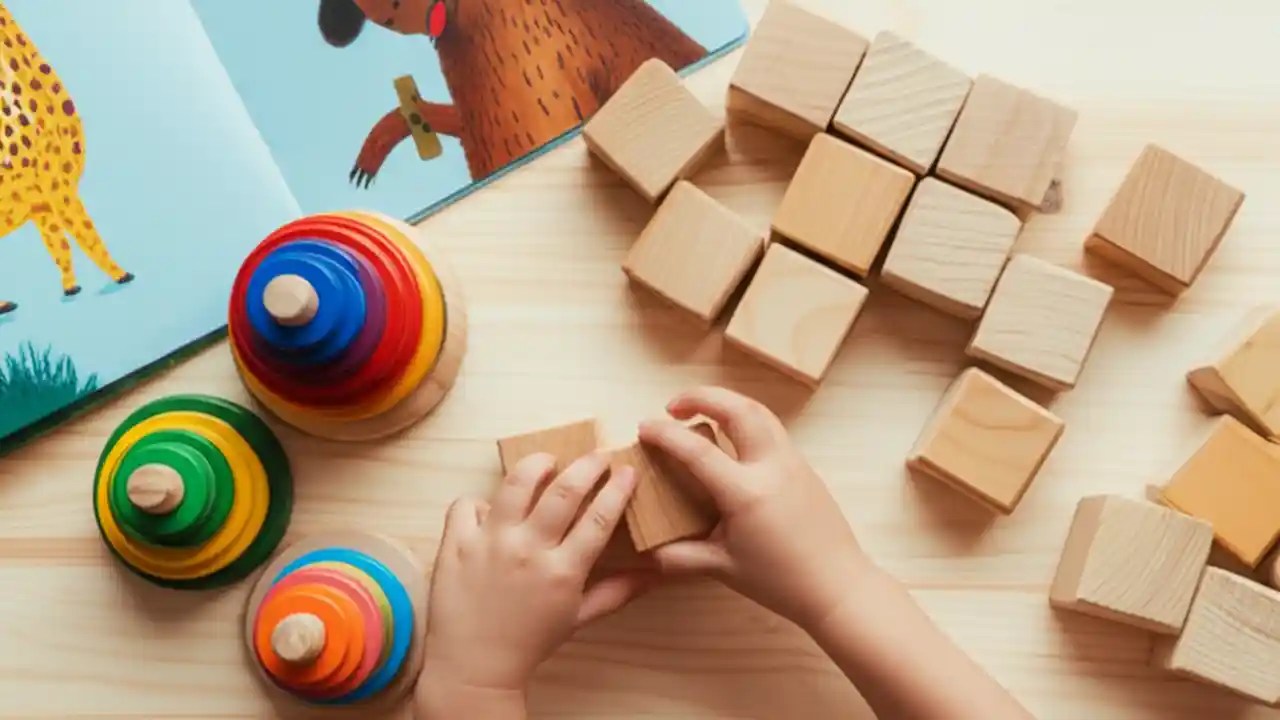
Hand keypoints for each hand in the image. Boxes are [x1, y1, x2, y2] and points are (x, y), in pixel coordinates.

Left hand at [415, 452, 650, 714]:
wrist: (474, 667)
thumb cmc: (530, 642)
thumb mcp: (578, 618)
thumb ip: (616, 592)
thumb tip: (656, 575)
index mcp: (563, 571)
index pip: (599, 518)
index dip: (617, 488)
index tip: (626, 470)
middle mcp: (528, 551)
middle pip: (564, 491)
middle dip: (587, 465)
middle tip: (597, 456)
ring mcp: (490, 543)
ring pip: (516, 484)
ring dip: (537, 465)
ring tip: (548, 463)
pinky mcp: (457, 544)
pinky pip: (467, 503)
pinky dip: (480, 500)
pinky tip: (492, 509)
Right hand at [638, 387, 871, 630]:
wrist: (838, 587)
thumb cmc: (781, 581)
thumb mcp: (724, 569)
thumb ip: (681, 556)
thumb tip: (647, 552)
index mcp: (747, 492)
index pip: (698, 450)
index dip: (665, 434)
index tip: (643, 428)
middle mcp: (772, 467)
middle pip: (737, 409)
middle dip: (701, 396)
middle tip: (672, 406)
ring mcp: (793, 463)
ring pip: (759, 413)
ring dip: (726, 403)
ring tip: (700, 412)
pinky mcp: (805, 467)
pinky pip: (772, 430)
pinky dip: (745, 420)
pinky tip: (731, 439)